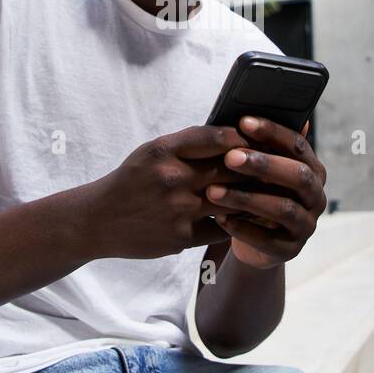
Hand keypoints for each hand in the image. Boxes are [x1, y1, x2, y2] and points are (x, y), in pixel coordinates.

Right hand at [93, 125, 252, 259]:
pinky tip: (244, 220)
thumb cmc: (131, 180)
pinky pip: (220, 229)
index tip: (259, 141)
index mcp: (165, 150)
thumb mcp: (152, 152)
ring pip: (231, 200)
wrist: (98, 220)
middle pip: (230, 169)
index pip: (217, 137)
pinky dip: (233, 224)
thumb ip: (187, 144)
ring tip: (268, 195)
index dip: (243, 139)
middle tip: (275, 168)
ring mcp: (178, 209)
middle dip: (254, 169)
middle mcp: (173, 177)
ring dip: (251, 198)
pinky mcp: (180, 237)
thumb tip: (231, 136)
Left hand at [204, 116, 327, 269]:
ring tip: (213, 191)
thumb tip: (248, 108)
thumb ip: (258, 146)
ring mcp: (306, 224)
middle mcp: (316, 195)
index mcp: (311, 169)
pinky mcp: (291, 250)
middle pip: (297, 176)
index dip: (272, 132)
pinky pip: (268, 240)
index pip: (298, 145)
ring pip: (282, 208)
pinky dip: (243, 228)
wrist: (255, 241)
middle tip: (230, 157)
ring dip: (247, 198)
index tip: (243, 122)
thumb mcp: (258, 170)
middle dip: (263, 164)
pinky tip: (220, 218)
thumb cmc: (255, 193)